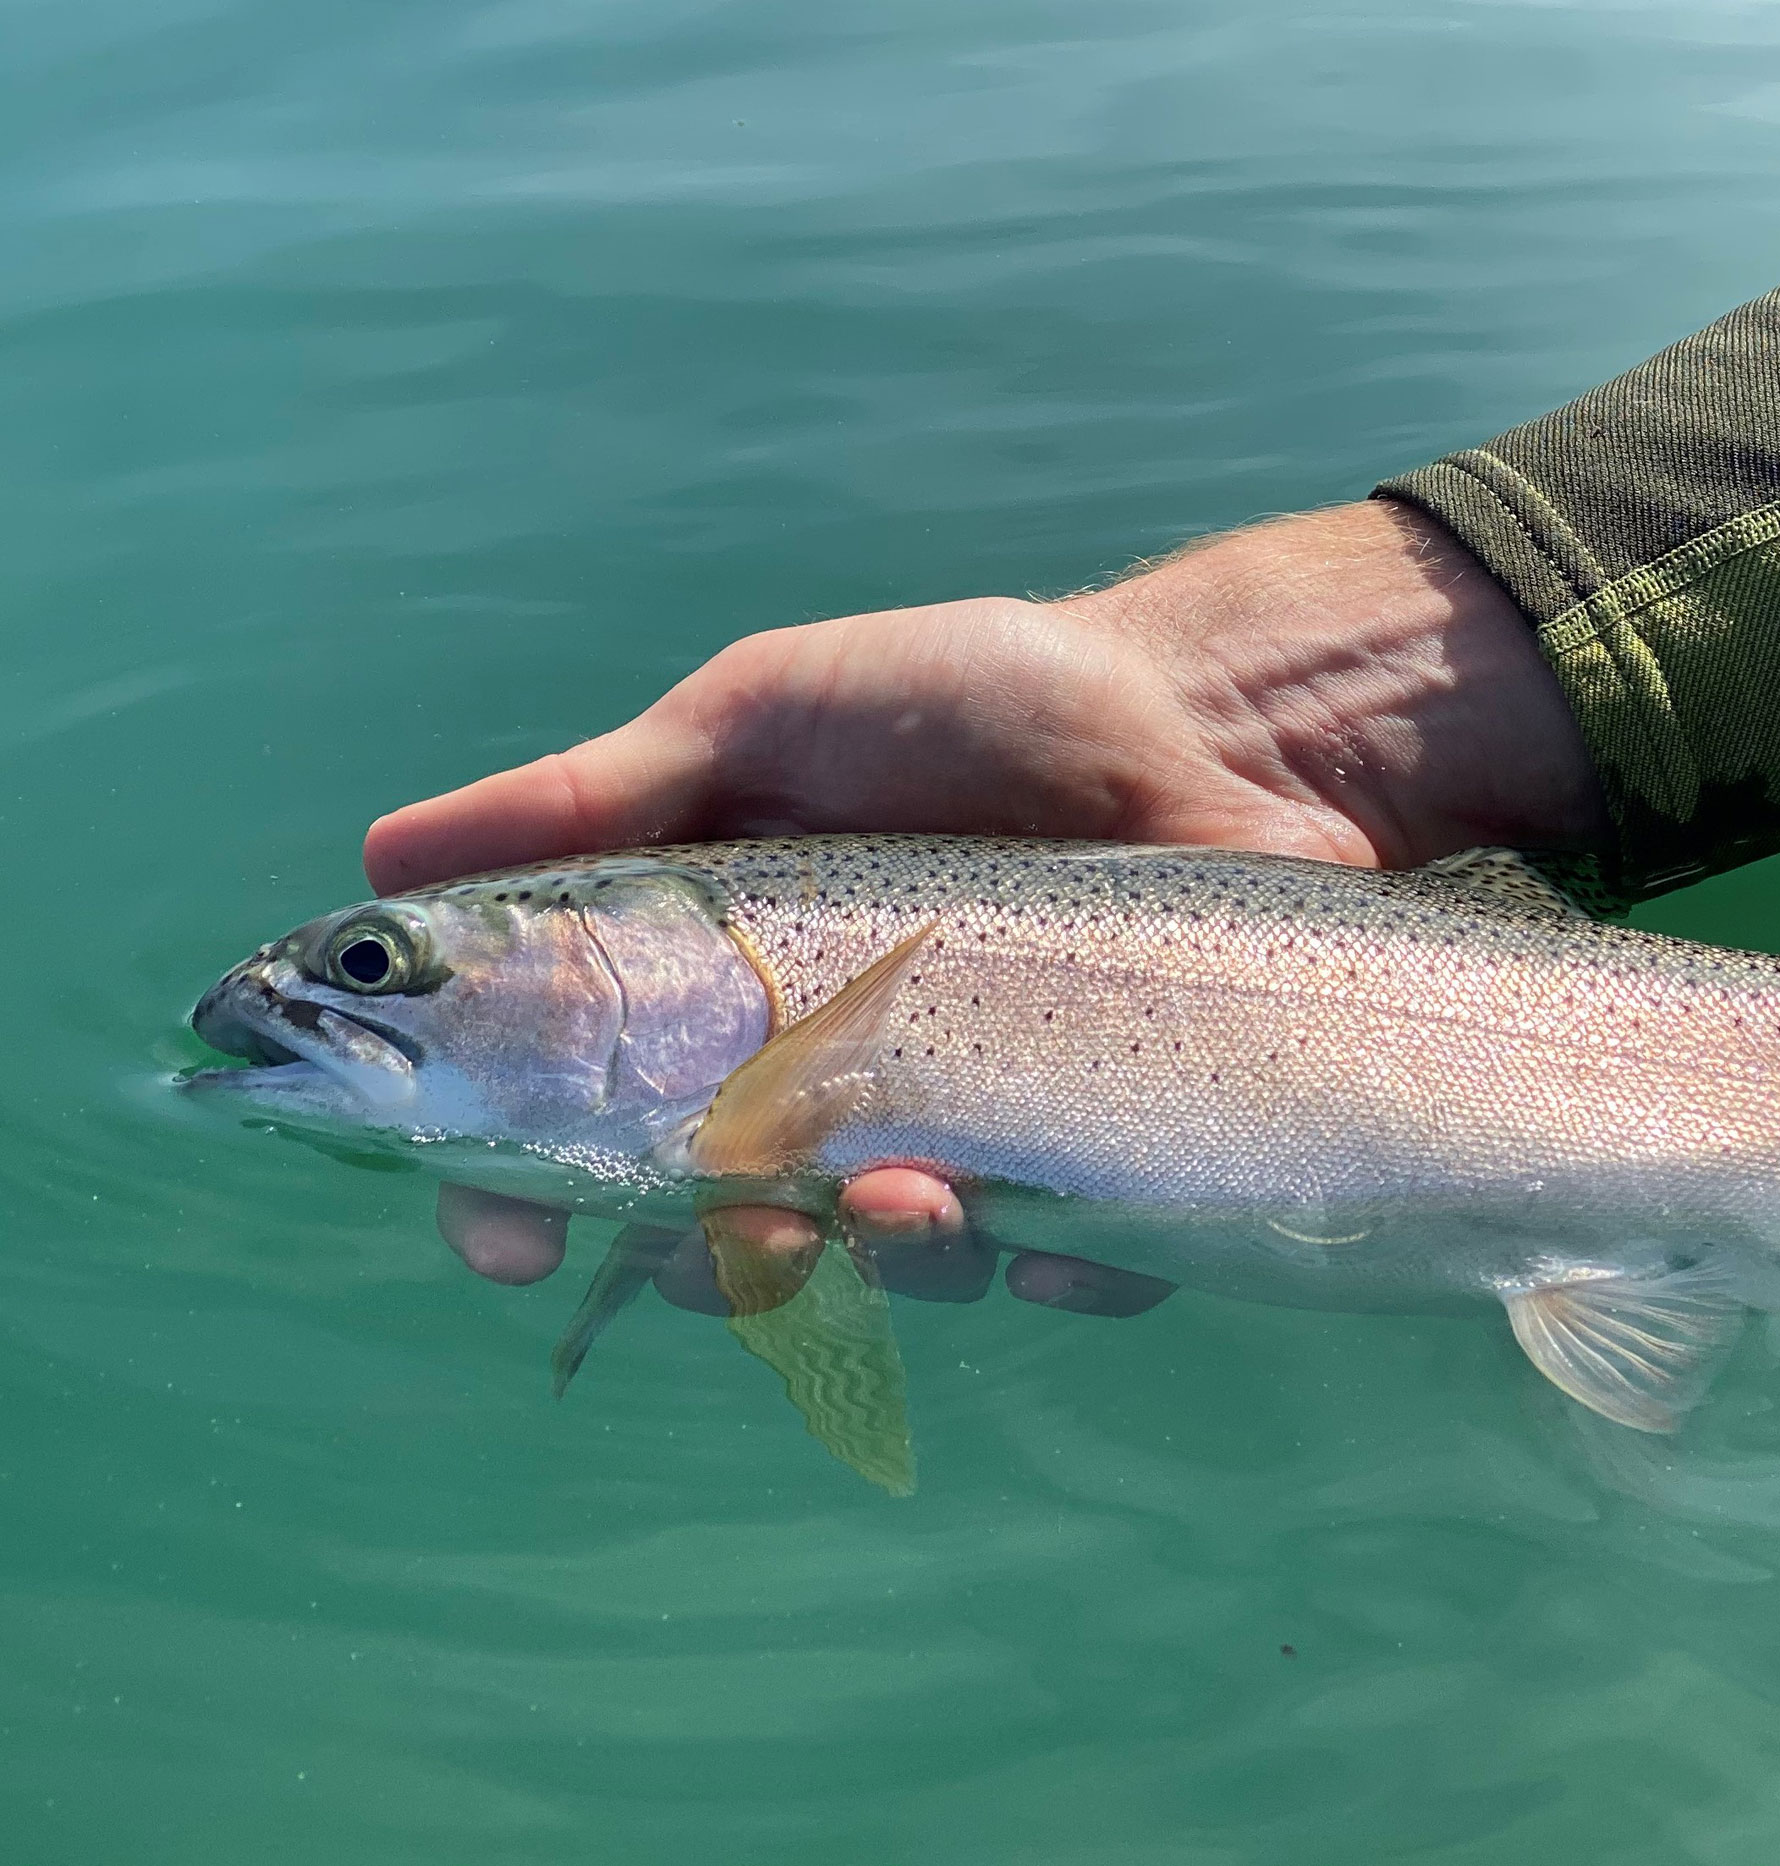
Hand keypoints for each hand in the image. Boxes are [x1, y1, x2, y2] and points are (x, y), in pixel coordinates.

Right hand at [376, 500, 1603, 1312]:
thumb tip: (389, 859)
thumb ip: (601, 797)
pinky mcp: (1105, 1142)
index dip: (522, 1194)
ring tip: (913, 1198)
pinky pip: (1066, 1255)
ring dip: (878, 1264)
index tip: (507, 1230)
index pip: (584, 1125)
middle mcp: (831, 1070)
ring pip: (887, 1264)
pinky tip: (1051, 1221)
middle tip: (743, 1227)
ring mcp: (970, 1114)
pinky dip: (1051, 1261)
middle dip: (713, 1262)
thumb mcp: (767, 710)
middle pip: (721, 1230)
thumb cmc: (978, 697)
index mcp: (728, 983)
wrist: (1208, 713)